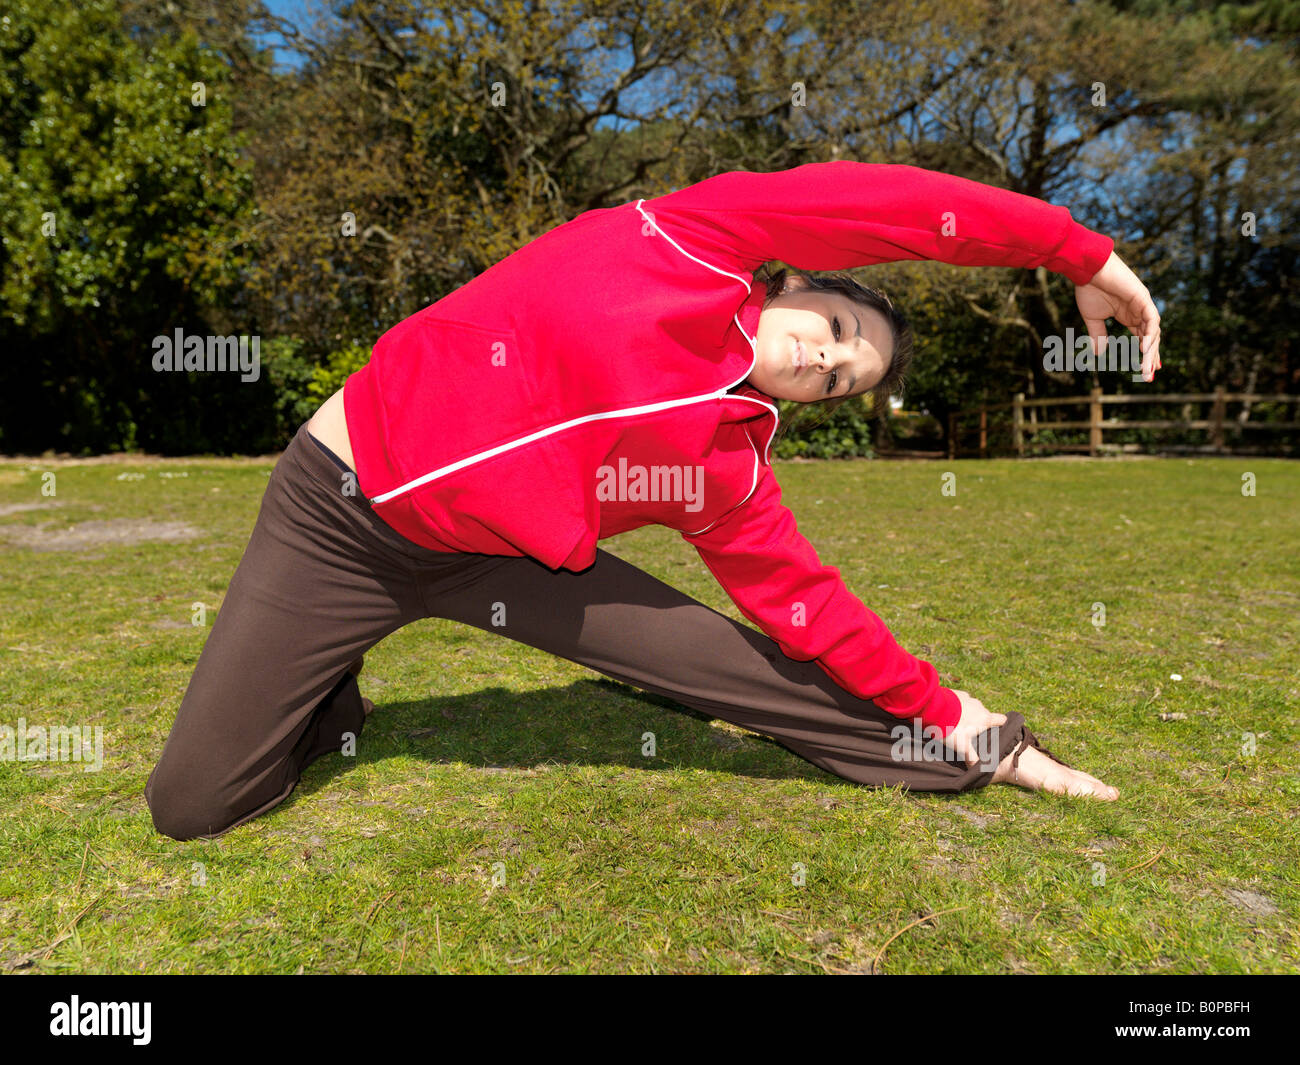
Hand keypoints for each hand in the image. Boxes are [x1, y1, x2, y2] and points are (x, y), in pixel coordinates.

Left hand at [944, 689, 1006, 768]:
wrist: (933, 709)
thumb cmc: (951, 728)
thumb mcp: (962, 746)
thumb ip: (972, 758)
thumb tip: (978, 769)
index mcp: (985, 718)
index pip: (1002, 720)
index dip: (1002, 725)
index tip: (999, 730)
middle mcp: (979, 706)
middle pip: (985, 714)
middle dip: (980, 722)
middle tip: (972, 732)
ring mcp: (968, 698)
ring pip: (972, 707)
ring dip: (968, 714)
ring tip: (957, 723)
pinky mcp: (956, 693)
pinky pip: (960, 700)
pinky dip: (957, 706)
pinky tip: (949, 713)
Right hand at [1074, 250, 1162, 380]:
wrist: (1088, 269)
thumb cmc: (1088, 288)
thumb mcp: (1093, 318)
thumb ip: (1098, 335)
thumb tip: (1099, 354)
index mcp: (1129, 315)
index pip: (1142, 337)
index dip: (1145, 354)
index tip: (1146, 371)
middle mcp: (1139, 310)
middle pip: (1150, 338)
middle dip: (1150, 358)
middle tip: (1148, 377)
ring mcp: (1143, 304)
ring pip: (1153, 332)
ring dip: (1150, 351)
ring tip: (1146, 369)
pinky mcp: (1143, 298)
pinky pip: (1151, 320)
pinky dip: (1150, 335)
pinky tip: (1145, 349)